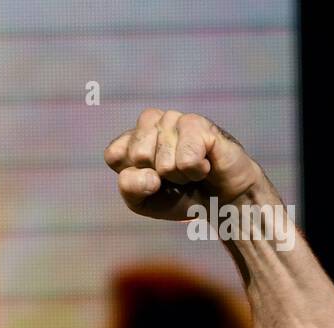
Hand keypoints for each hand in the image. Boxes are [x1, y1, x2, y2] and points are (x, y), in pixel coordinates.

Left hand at [103, 108, 265, 220]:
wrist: (220, 199)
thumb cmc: (179, 196)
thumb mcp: (142, 202)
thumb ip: (130, 189)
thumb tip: (150, 177)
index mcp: (131, 138)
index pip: (114, 154)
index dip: (132, 177)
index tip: (150, 180)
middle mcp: (151, 123)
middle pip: (138, 155)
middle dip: (158, 176)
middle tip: (173, 175)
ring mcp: (174, 119)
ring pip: (163, 161)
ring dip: (180, 176)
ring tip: (190, 170)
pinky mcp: (198, 123)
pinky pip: (186, 160)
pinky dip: (196, 172)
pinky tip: (205, 164)